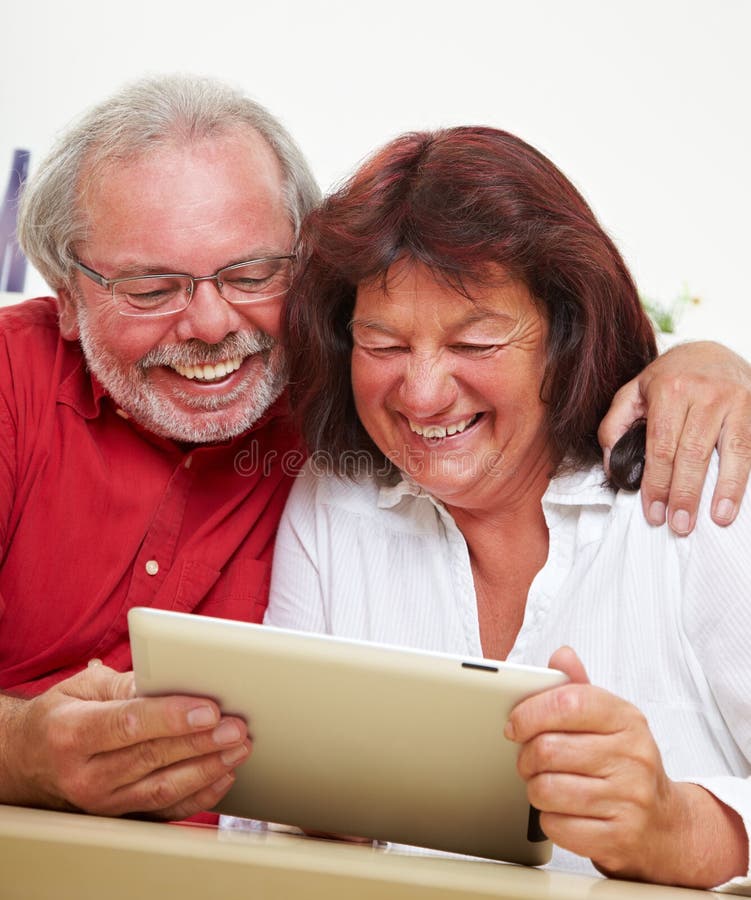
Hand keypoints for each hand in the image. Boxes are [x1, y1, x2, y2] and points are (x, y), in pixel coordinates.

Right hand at [3, 661, 250, 818]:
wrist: (28, 761)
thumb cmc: (60, 717)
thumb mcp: (82, 687)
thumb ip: (126, 683)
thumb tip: (169, 679)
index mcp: (72, 733)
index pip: (129, 725)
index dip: (172, 717)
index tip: (208, 709)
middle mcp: (85, 774)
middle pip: (152, 758)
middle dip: (201, 742)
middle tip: (236, 727)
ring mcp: (102, 802)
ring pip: (163, 789)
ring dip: (208, 769)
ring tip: (238, 748)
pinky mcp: (120, 815)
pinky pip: (166, 809)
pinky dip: (200, 795)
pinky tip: (224, 775)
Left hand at [505, 647, 747, 887]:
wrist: (666, 824)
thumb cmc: (625, 762)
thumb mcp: (610, 719)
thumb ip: (580, 687)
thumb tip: (562, 656)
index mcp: (626, 719)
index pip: (568, 702)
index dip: (530, 712)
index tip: (514, 724)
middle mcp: (633, 757)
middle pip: (548, 749)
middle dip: (526, 756)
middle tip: (528, 760)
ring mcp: (629, 799)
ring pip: (547, 789)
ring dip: (534, 789)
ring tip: (544, 784)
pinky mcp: (620, 837)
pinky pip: (557, 826)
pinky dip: (549, 820)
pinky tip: (561, 811)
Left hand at [598, 341, 750, 534]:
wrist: (713, 350)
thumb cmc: (670, 377)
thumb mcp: (633, 391)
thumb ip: (615, 426)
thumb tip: (614, 466)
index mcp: (669, 389)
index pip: (660, 447)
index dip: (656, 484)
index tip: (653, 512)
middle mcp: (703, 393)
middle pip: (692, 453)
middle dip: (684, 493)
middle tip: (678, 524)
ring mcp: (734, 400)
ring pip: (729, 451)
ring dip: (722, 490)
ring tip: (715, 519)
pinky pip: (749, 448)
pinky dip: (742, 477)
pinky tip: (734, 501)